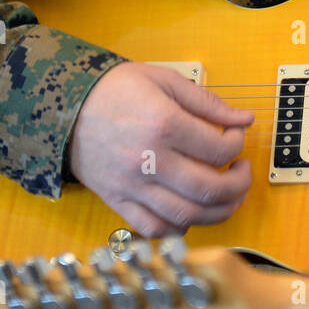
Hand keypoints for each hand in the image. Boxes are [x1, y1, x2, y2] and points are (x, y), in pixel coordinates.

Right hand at [68, 61, 252, 235]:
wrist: (65, 107)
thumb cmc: (115, 90)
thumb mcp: (164, 80)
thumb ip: (207, 102)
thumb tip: (244, 119)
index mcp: (163, 125)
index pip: (219, 150)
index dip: (237, 144)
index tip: (235, 136)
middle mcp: (149, 160)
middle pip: (210, 189)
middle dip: (239, 183)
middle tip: (241, 171)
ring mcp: (132, 186)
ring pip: (187, 216)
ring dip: (219, 210)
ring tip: (227, 194)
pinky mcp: (118, 201)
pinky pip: (154, 228)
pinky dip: (179, 228)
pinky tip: (192, 211)